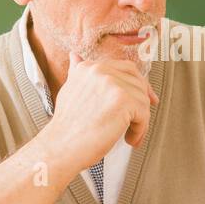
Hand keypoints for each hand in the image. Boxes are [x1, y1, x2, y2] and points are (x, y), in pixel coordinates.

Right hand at [44, 51, 158, 168]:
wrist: (60, 147)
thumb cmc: (67, 127)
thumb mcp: (70, 91)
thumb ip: (78, 73)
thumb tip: (75, 56)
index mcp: (89, 67)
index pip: (125, 68)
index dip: (138, 84)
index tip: (145, 98)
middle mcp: (100, 70)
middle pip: (138, 82)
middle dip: (143, 102)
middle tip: (140, 119)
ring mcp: (112, 84)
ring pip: (142, 100)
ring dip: (140, 121)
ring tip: (129, 135)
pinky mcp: (123, 100)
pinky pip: (144, 114)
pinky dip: (140, 130)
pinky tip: (129, 139)